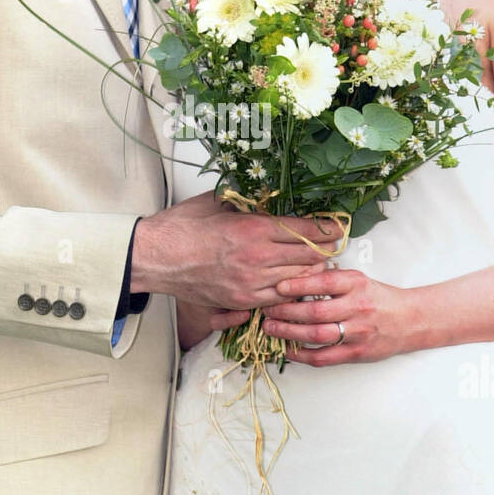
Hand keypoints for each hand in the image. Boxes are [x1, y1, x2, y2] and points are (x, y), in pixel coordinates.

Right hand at [132, 203, 345, 310]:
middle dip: (325, 251)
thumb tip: (268, 193)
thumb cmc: (181, 227)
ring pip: (298, 281)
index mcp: (254, 228)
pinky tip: (296, 285)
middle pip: (308, 256)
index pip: (304, 229)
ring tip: (321, 266)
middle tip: (334, 245)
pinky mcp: (241, 301)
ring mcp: (251, 283)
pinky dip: (291, 292)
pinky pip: (278, 300)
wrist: (155, 257)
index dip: (326, 229)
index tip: (338, 227)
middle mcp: (258, 257)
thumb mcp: (217, 201)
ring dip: (312, 273)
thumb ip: (246, 199)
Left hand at [213, 263, 420, 366]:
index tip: (277, 286)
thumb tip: (294, 277)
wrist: (410, 320)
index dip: (298, 285)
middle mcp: (357, 308)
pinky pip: (324, 357)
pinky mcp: (356, 353)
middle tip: (267, 310)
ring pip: (316, 335)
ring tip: (270, 328)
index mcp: (357, 284)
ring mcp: (358, 333)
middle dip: (286, 311)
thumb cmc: (379, 298)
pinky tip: (287, 350)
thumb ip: (331, 280)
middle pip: (315, 312)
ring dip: (288, 333)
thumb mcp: (358, 280)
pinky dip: (302, 355)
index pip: (323, 282)